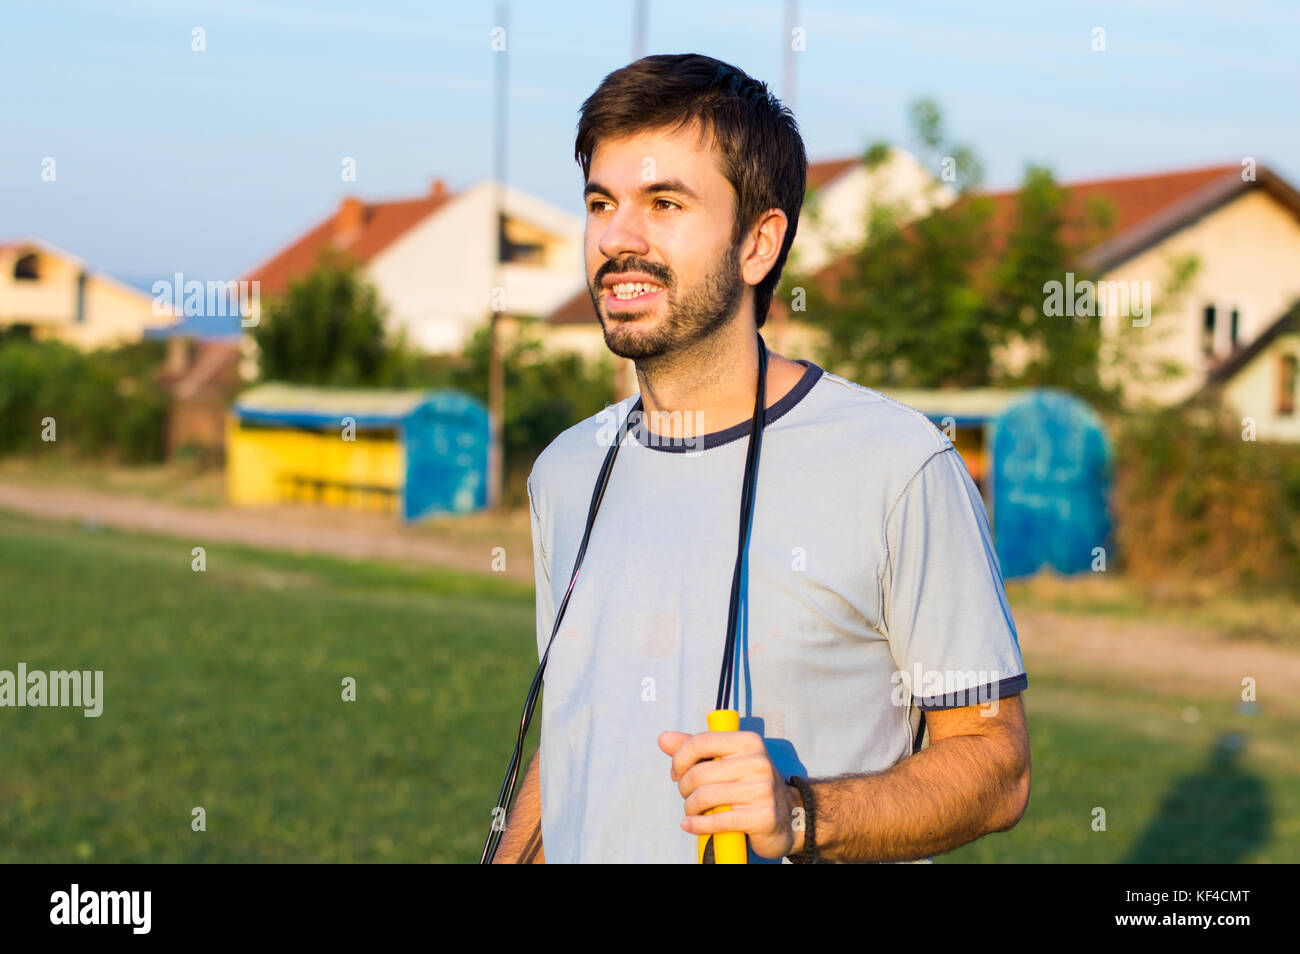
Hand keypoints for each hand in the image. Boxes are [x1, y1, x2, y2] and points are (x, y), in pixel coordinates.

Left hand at [658, 729, 803, 858]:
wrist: (789, 816)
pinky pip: (717, 821)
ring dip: (690, 807)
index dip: (680, 759)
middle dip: (684, 788)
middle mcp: (758, 762)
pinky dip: (697, 825)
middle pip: (699, 773)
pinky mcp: (763, 817)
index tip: (677, 772)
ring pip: (705, 797)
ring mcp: (762, 790)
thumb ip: (696, 749)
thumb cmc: (750, 785)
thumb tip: (663, 739)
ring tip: (692, 810)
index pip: (701, 742)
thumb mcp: (727, 761)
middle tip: (687, 795)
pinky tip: (690, 825)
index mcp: (749, 742)